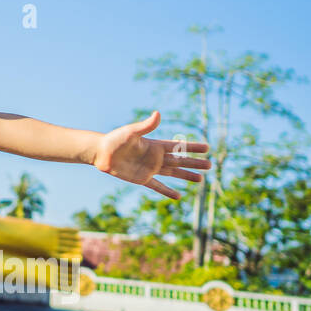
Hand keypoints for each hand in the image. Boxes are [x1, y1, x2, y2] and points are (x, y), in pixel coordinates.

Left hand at [92, 110, 211, 198]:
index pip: (179, 147)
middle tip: (210, 165)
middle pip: (179, 161)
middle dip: (194, 163)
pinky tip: (178, 196)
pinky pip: (158, 186)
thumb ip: (146, 125)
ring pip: (173, 173)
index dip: (192, 147)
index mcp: (155, 145)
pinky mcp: (142, 179)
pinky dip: (168, 191)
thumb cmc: (115, 139)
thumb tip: (158, 113)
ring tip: (200, 180)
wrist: (101, 153)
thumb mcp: (131, 132)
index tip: (207, 148)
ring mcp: (150, 169)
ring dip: (186, 176)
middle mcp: (155, 157)